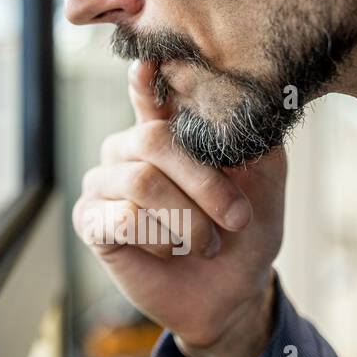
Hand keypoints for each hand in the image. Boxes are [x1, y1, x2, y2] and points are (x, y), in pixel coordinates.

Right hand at [71, 60, 285, 356]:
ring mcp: (103, 183)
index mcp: (164, 130)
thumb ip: (254, 140)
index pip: (147, 90)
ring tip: (206, 243)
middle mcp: (127, 149)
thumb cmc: (243, 233)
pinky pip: (123, 218)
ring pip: (142, 184)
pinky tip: (170, 251)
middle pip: (153, 141)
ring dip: (189, 221)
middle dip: (204, 182)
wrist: (230, 294)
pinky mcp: (91, 221)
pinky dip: (162, 240)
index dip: (145, 78)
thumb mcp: (265, 182)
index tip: (150, 62)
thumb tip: (248, 104)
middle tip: (236, 216)